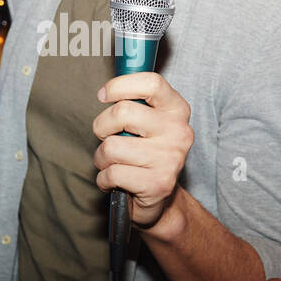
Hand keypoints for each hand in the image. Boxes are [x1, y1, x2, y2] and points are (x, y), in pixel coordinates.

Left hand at [92, 72, 193, 227]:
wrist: (160, 197)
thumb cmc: (145, 151)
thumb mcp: (147, 120)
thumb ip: (133, 101)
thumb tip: (105, 90)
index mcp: (177, 109)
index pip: (150, 83)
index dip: (120, 86)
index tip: (104, 95)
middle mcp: (178, 131)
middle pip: (122, 112)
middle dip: (102, 127)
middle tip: (108, 137)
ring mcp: (170, 159)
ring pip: (111, 146)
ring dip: (102, 158)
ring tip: (114, 162)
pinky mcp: (158, 184)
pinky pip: (112, 173)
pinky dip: (104, 179)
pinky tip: (116, 181)